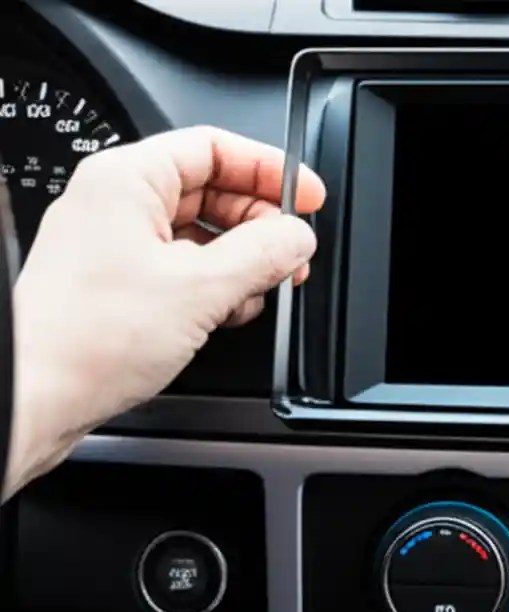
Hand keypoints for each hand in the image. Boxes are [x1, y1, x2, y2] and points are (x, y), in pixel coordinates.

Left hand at [4, 126, 325, 497]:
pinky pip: (181, 267)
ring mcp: (113, 244)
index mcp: (127, 180)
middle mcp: (115, 203)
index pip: (215, 148)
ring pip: (199, 232)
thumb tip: (297, 235)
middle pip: (211, 190)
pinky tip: (229, 311)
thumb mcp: (202, 288)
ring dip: (241, 260)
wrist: (33, 398)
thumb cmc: (86, 339)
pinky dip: (214, 285)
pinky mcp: (117, 283)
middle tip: (292, 252)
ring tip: (263, 288)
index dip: (269, 170)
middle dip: (260, 222)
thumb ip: (264, 253)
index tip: (306, 198)